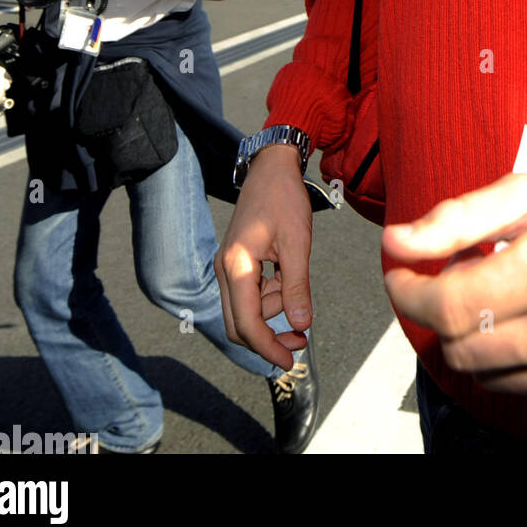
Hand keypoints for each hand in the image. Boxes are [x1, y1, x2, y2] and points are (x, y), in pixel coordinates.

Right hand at [216, 145, 313, 369]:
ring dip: (274, 310)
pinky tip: (287, 278)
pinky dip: (271, 295)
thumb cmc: (283, 197)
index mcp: (236, 265)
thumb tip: (300, 324)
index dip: (267, 348)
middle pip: (239, 324)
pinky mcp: (236, 262)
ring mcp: (228, 266)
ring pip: (247, 310)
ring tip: (296, 282)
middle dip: (269, 336)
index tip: (291, 360)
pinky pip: (250, 293)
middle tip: (301, 340)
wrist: (272, 167)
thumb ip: (297, 285)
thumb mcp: (297, 242)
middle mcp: (225, 269)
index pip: (246, 323)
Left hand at [382, 168, 526, 430]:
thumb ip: (457, 219)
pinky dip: (515, 364)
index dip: (409, 292)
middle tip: (463, 276)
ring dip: (479, 338)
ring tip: (510, 295)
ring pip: (487, 379)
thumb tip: (397, 242)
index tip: (402, 274)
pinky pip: (524, 396)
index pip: (450, 305)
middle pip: (462, 349)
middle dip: (443, 314)